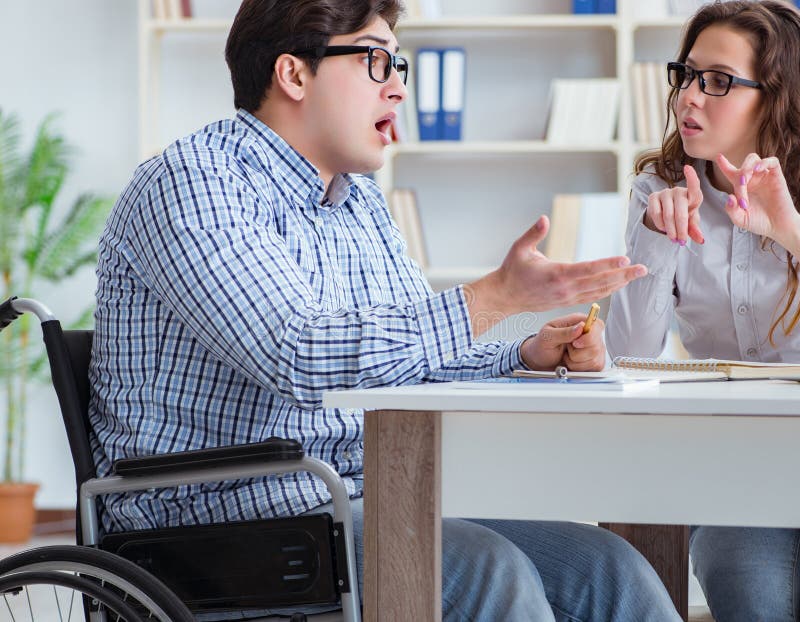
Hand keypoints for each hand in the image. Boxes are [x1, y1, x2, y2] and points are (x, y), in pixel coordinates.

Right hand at [464, 216, 646, 335]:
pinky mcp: (566, 301)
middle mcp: (566, 288)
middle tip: (644, 269)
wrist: (504, 297)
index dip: (608, 264)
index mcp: (557, 274)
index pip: (589, 268)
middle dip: (624, 275)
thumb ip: (534, 233)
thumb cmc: (511, 271)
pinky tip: (617, 284)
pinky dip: (607, 290)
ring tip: (635, 275)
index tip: (625, 259)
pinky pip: (592, 296)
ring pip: (599, 291)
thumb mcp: (519, 248)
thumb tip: (544, 218)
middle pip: (601, 282)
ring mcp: (567, 297)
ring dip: (619, 283)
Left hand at [520, 313, 605, 370]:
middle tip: (566, 349)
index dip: (589, 337)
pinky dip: (579, 369)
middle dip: (577, 353)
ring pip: (594, 360)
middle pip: (596, 346)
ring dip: (576, 362)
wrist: (539, 361)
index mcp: (578, 322)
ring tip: (567, 356)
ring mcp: (594, 349)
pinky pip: (593, 368)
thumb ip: (563, 332)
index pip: (596, 326)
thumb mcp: (547, 336)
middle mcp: (589, 334)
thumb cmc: (542, 346)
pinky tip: (571, 363)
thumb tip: (580, 327)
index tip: (575, 343)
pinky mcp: (594, 362)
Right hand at [643, 164, 704, 244]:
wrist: (667, 214)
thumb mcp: (691, 222)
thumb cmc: (684, 215)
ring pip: (667, 214)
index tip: (687, 168)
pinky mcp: (653, 197)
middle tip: (680, 241)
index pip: (693, 185)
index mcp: (693, 195)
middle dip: (681, 229)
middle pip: (680, 211)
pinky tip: (663, 229)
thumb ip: (695, 230)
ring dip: (670, 230)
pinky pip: (655, 213)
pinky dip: (660, 224)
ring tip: (673, 238)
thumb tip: (700, 240)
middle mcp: (678, 190)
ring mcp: (665, 192)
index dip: (691, 177)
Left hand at [716, 153, 799, 252]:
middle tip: (740, 187)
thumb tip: (730, 197)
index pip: (732, 172)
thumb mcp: (740, 219)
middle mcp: (753, 180)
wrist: (777, 227)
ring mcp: (764, 177)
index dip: (724, 164)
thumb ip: (731, 210)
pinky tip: (757, 169)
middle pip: (743, 165)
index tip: (718, 157)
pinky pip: (772, 161)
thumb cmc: (758, 222)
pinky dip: (763, 162)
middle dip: (738, 174)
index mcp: (742, 188)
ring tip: (745, 181)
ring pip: (754, 159)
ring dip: (747, 168)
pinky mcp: (777, 177)